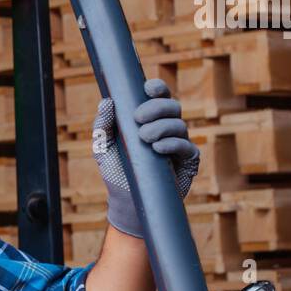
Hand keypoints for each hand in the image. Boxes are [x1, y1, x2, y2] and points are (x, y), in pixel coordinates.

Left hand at [92, 78, 200, 238]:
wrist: (127, 202)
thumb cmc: (116, 172)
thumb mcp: (103, 148)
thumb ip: (102, 125)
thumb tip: (106, 101)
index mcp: (150, 119)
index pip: (159, 96)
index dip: (157, 88)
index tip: (148, 88)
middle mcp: (167, 128)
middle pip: (172, 106)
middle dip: (156, 108)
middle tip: (138, 118)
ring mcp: (179, 144)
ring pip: (180, 125)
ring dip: (162, 127)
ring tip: (145, 138)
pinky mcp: (187, 162)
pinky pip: (186, 147)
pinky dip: (172, 144)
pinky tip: (158, 149)